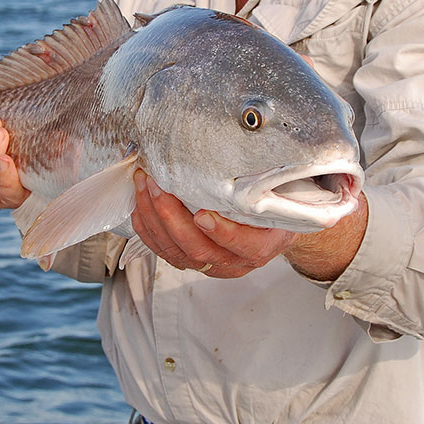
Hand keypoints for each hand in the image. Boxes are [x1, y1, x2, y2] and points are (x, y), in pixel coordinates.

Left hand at [131, 170, 296, 278]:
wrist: (272, 225)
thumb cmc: (276, 206)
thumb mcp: (282, 196)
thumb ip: (268, 188)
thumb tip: (255, 159)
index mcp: (262, 247)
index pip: (244, 246)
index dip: (223, 233)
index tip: (203, 215)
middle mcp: (235, 262)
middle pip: (199, 249)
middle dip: (171, 215)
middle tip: (157, 184)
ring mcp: (210, 264)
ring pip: (175, 251)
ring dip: (154, 217)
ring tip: (144, 185)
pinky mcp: (189, 261)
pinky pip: (162, 250)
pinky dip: (147, 228)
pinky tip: (140, 204)